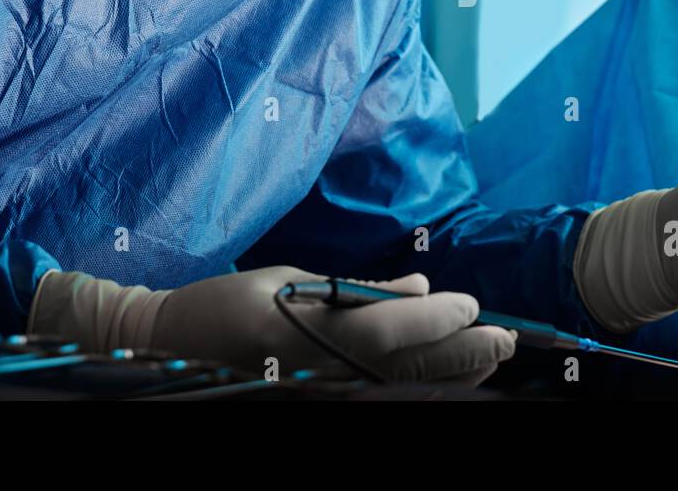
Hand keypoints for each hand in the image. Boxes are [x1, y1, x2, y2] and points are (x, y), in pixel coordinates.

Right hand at [30, 266, 514, 384]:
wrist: (172, 345)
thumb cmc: (229, 302)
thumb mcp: (291, 279)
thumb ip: (360, 289)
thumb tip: (420, 288)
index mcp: (307, 333)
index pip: (389, 332)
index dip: (437, 321)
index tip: (472, 304)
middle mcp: (319, 369)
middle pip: (405, 370)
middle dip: (460, 356)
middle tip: (505, 339)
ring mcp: (320, 390)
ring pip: (400, 388)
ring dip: (450, 375)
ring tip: (490, 358)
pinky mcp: (320, 398)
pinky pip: (379, 394)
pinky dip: (419, 385)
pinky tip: (448, 377)